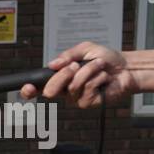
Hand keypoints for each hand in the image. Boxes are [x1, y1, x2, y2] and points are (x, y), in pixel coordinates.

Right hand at [20, 41, 135, 107]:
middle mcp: (65, 90)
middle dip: (63, 75)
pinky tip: (104, 78)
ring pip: (73, 86)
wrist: (126, 67)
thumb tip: (52, 64)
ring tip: (99, 67)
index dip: (29, 90)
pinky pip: (87, 89)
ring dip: (88, 71)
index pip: (40, 87)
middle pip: (50, 91)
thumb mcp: (85, 49)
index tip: (27, 88)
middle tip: (75, 66)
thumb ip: (68, 55)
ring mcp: (76, 98)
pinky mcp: (89, 103)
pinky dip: (97, 78)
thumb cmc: (106, 59)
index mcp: (60, 78)